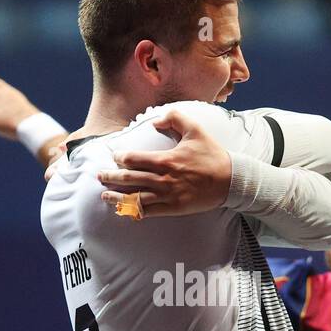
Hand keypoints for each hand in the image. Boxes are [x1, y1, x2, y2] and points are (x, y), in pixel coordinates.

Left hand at [98, 108, 231, 217]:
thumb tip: (156, 120)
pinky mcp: (173, 208)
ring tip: (104, 196)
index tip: (115, 156)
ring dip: (117, 197)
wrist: (231, 180)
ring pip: (135, 198)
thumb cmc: (212, 154)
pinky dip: (134, 212)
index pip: (134, 159)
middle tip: (99, 176)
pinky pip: (149, 212)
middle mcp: (164, 179)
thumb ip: (174, 118)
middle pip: (130, 179)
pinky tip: (124, 211)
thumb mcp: (195, 129)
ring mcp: (168, 196)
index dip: (120, 157)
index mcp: (166, 160)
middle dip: (111, 177)